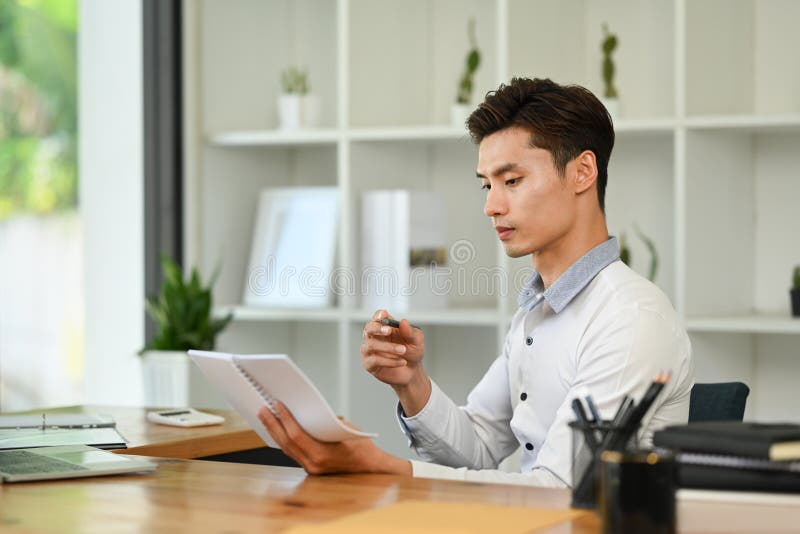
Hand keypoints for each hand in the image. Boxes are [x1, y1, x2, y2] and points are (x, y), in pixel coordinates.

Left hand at [257, 402, 410, 475]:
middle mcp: (313, 465)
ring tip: (265, 417)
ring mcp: (311, 468)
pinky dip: (284, 440)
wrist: (371, 468)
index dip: (284, 419)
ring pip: (286, 449)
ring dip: (275, 432)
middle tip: (262, 409)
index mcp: (322, 455)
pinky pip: (292, 452)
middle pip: (286, 443)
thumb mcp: (345, 428)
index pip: (296, 435)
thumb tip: (306, 410)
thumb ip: (325, 421)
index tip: (276, 405)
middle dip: (272, 424)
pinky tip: (277, 429)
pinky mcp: (310, 468)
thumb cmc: (362, 447)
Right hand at [360, 310, 424, 387]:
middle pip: (368, 328)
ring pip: (371, 345)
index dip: (379, 315)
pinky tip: (401, 362)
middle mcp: (375, 337)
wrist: (412, 371)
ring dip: (388, 347)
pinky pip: (374, 360)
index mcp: (385, 327)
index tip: (384, 315)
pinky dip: (389, 361)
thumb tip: (403, 322)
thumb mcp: (416, 341)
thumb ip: (411, 332)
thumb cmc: (412, 352)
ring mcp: (370, 350)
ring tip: (403, 350)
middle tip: (389, 331)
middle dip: (377, 328)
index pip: (377, 317)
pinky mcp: (369, 364)